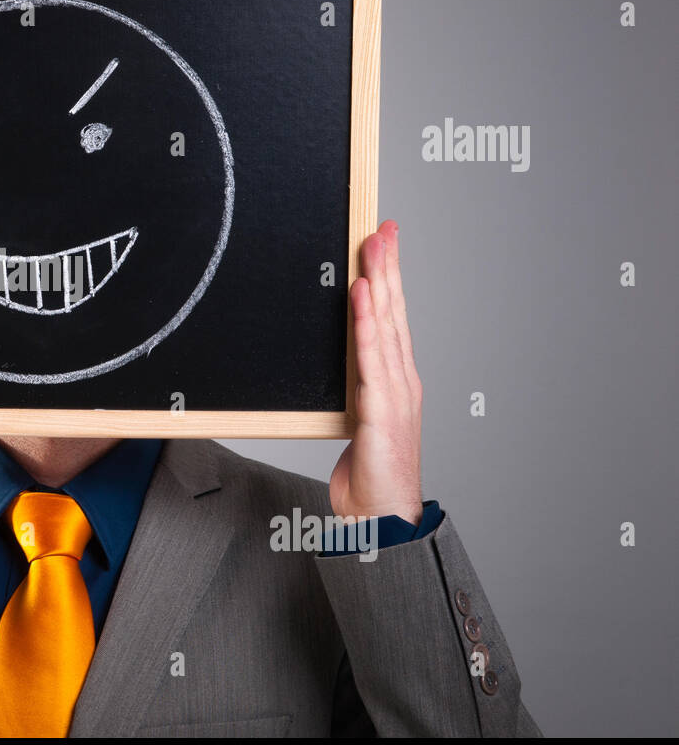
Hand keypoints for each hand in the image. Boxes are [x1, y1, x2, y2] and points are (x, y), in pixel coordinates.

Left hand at [329, 220, 423, 524]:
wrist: (381, 518)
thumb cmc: (371, 473)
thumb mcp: (359, 420)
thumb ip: (355, 389)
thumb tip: (343, 361)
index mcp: (395, 380)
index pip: (391, 318)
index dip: (388, 277)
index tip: (382, 240)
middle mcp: (401, 380)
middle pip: (393, 313)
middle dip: (387, 267)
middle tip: (381, 226)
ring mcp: (395, 394)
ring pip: (385, 327)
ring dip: (378, 283)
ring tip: (371, 246)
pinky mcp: (382, 411)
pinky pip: (370, 359)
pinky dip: (364, 324)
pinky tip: (360, 296)